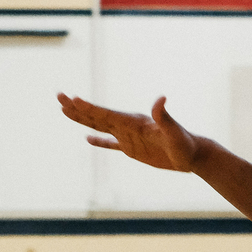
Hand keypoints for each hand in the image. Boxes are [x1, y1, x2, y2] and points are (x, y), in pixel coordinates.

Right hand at [58, 93, 201, 171]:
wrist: (192, 154)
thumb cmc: (185, 143)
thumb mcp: (174, 131)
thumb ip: (164, 115)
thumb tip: (161, 98)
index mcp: (133, 120)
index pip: (106, 113)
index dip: (88, 107)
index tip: (71, 99)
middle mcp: (128, 125)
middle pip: (97, 115)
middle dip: (77, 107)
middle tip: (59, 96)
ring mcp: (128, 136)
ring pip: (99, 126)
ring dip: (82, 119)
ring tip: (65, 110)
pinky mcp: (132, 148)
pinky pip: (111, 144)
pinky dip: (99, 142)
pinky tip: (88, 140)